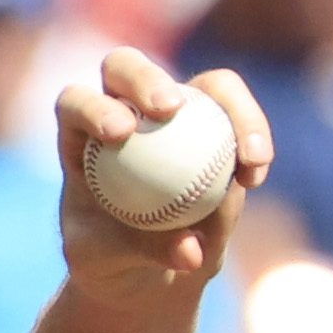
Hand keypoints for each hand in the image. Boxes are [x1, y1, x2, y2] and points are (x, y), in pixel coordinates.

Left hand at [54, 48, 271, 290]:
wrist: (138, 263)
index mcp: (78, 134)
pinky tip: (255, 176)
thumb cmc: (106, 259)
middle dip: (146, 78)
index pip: (76, 104)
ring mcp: (175, 114)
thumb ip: (142, 251)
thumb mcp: (106, 262)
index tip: (119, 133)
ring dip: (232, 110)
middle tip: (170, 110)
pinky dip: (252, 144)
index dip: (93, 106)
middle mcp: (124, 109)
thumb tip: (192, 251)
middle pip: (127, 68)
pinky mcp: (217, 126)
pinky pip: (240, 122)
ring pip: (206, 86)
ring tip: (248, 157)